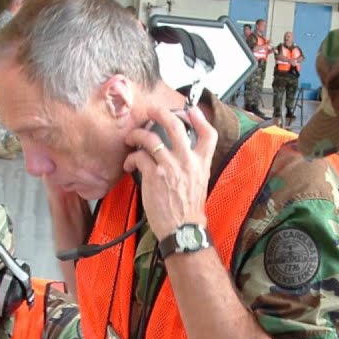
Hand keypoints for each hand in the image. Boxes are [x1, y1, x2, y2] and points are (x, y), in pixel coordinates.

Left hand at [122, 104, 216, 239]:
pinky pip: (138, 157)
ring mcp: (170, 167)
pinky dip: (131, 159)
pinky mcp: (153, 175)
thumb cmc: (188, 210)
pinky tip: (129, 164)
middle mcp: (187, 161)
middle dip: (160, 113)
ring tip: (131, 138)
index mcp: (202, 163)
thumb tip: (178, 152)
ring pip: (151, 138)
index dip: (199, 117)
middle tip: (151, 111)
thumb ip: (192, 164)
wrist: (183, 229)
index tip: (190, 109)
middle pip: (175, 125)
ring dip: (137, 135)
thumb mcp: (199, 182)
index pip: (209, 133)